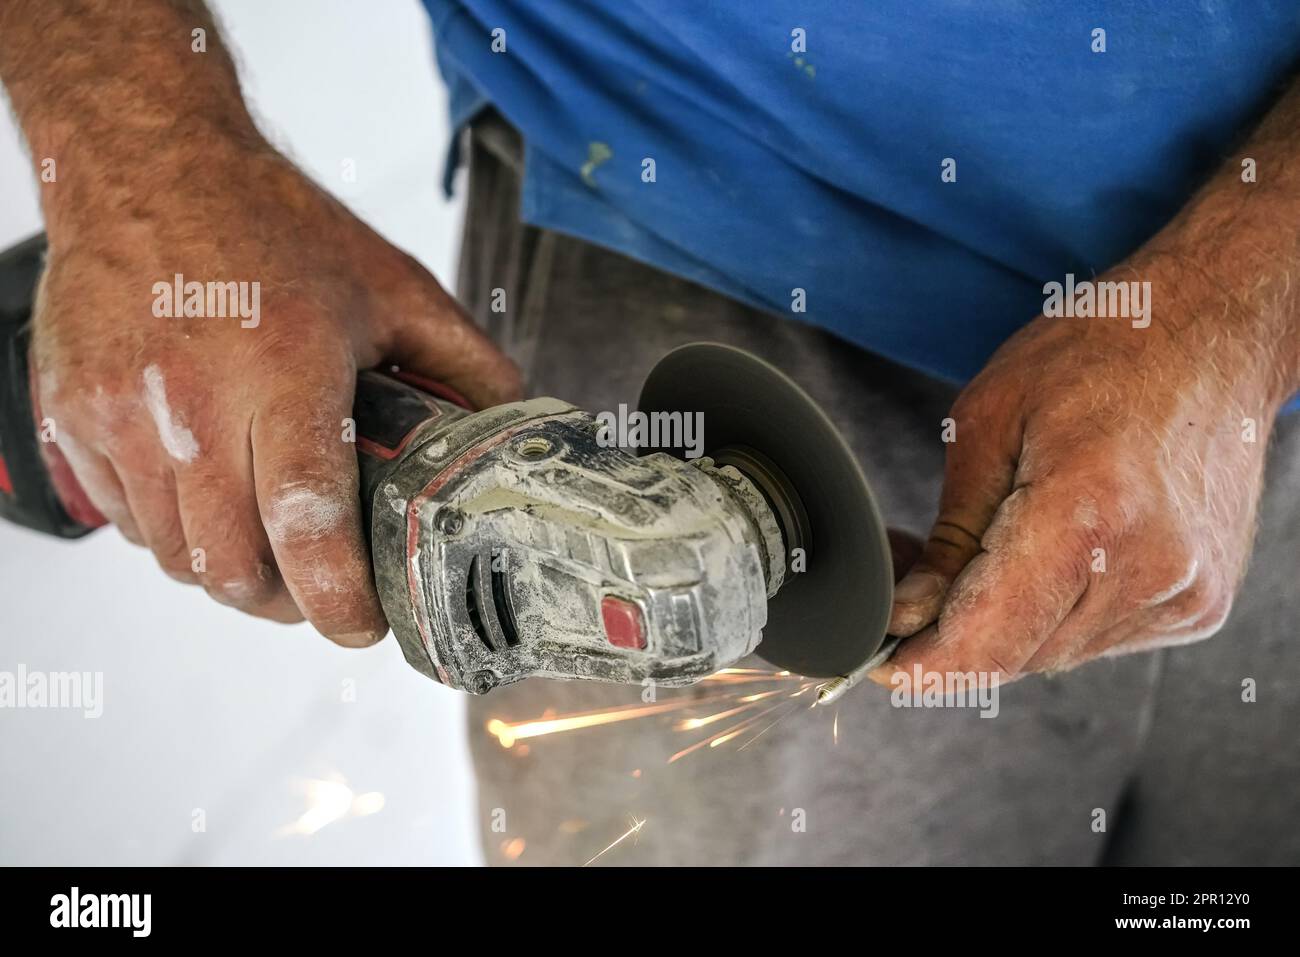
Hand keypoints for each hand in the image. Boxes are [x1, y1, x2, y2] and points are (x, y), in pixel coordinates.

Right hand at [33, 138, 519, 643]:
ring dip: (229, 573)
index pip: (306, 521)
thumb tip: (511, 421)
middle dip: (288, 605)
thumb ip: (461, 361)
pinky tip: (207, 500)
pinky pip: (122, 520)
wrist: (142, 162)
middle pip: (233, 566)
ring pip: (175, 556)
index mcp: (283, 370)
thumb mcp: (389, 284)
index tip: (363, 622)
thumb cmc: (264, 220)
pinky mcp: (72, 416)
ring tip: (267, 549)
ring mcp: (120, 413)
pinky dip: (170, 534)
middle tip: (321, 595)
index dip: (337, 597)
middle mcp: (194, 401)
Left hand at [877, 253, 1280, 684]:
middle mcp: (1150, 568)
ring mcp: (1185, 593)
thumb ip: (950, 538)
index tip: (876, 663)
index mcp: (1089, 515)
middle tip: (912, 588)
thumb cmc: (1097, 353)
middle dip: (951, 636)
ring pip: (1054, 655)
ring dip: (1005, 626)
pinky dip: (1055, 615)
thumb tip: (908, 614)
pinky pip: (1098, 639)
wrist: (1213, 332)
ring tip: (984, 556)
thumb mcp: (988, 423)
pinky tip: (1047, 558)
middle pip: (1015, 657)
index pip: (986, 639)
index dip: (922, 665)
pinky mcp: (1203, 603)